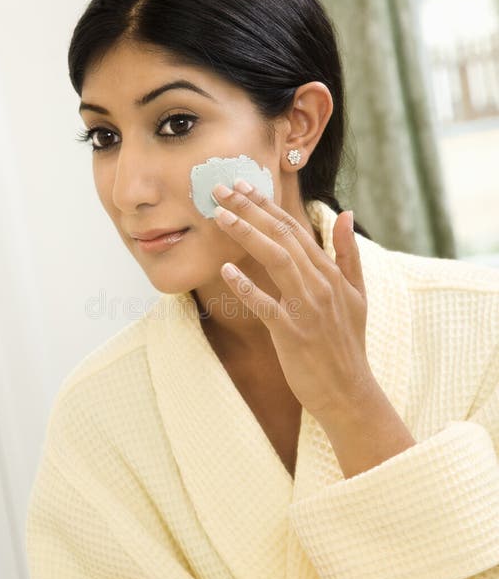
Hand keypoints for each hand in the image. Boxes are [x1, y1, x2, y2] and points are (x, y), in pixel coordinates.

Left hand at [211, 180, 376, 418]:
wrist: (349, 392)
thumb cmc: (348, 344)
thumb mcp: (358, 294)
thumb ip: (348, 253)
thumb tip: (346, 212)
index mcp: (331, 274)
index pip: (294, 229)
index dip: (267, 205)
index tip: (243, 186)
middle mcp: (320, 285)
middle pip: (282, 237)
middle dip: (250, 209)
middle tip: (221, 188)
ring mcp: (307, 308)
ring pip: (275, 260)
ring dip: (246, 235)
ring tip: (219, 216)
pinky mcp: (292, 334)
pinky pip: (266, 305)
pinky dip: (246, 287)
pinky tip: (225, 271)